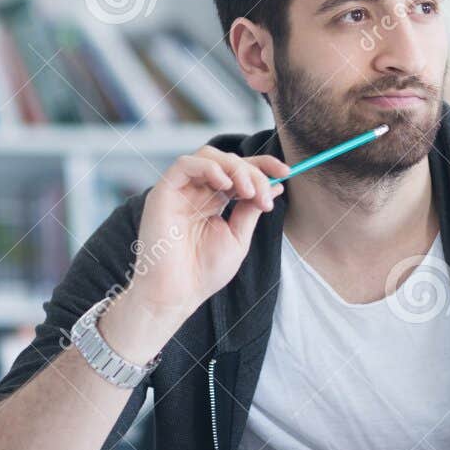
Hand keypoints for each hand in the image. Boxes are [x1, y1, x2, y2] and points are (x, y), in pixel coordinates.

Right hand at [117, 147, 290, 327]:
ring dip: (235, 168)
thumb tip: (276, 186)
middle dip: (253, 172)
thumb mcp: (238, 237)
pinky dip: (209, 167)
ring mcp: (180, 191)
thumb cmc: (203, 272)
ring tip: (247, 192)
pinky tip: (225, 185)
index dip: (263, 165)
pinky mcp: (163, 192)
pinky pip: (184, 164)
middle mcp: (197, 191)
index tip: (286, 171)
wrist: (176, 294)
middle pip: (228, 161)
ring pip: (209, 156)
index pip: (240, 170)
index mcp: (214, 201)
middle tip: (264, 196)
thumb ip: (251, 209)